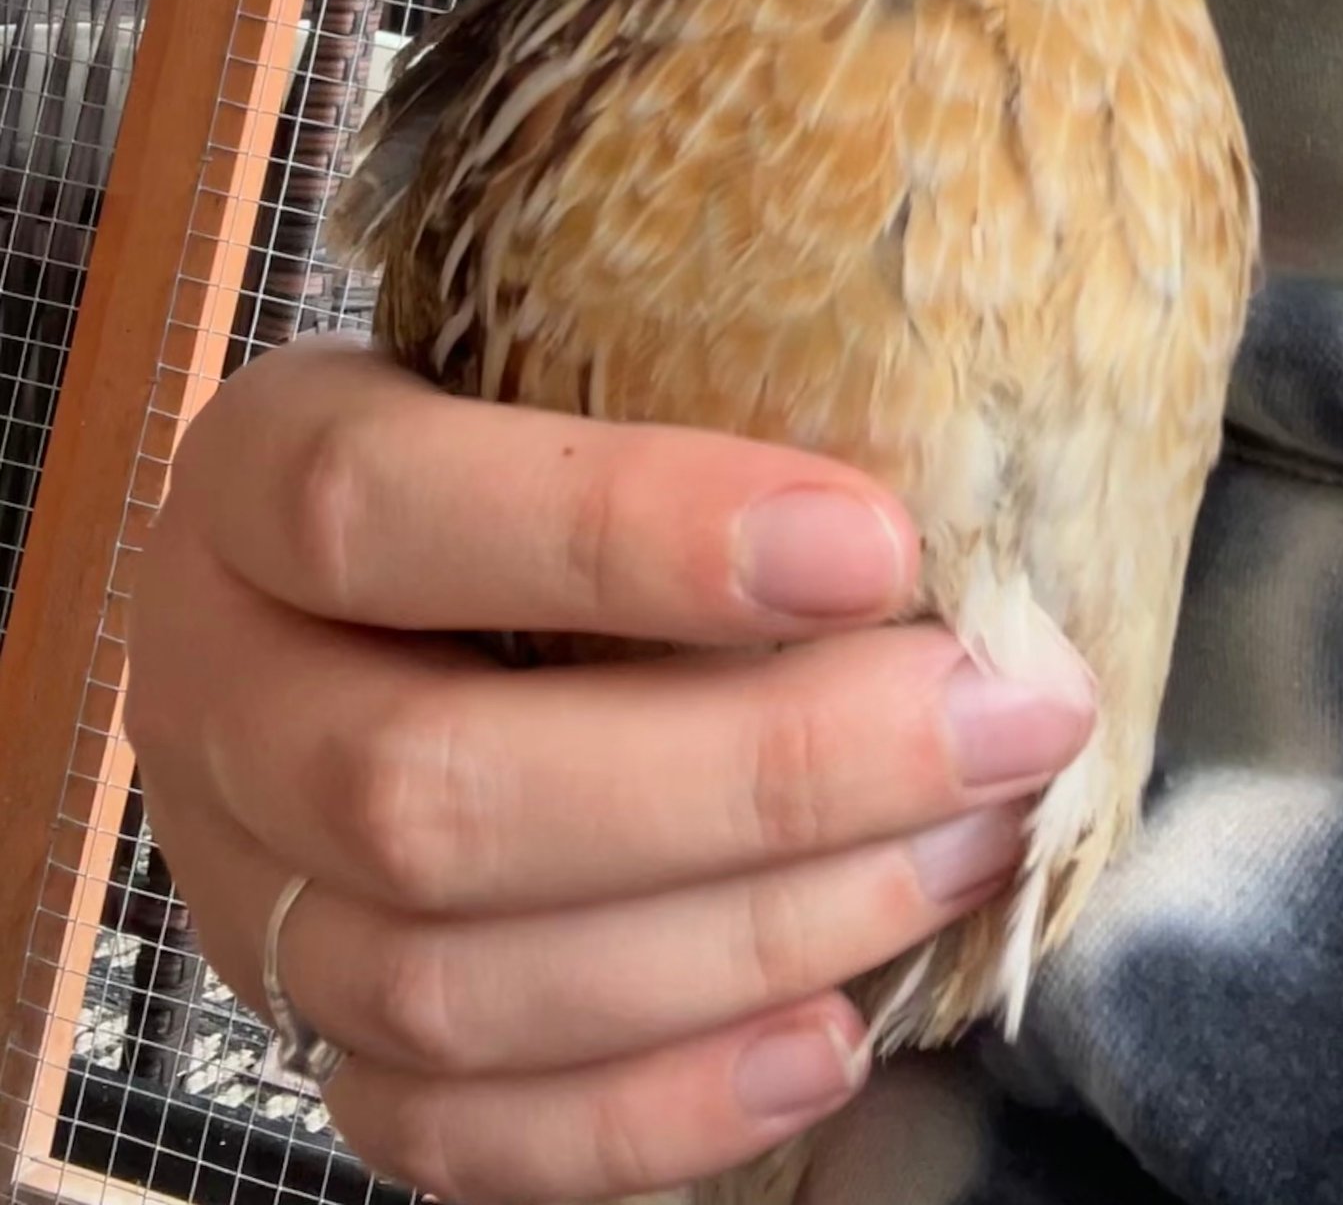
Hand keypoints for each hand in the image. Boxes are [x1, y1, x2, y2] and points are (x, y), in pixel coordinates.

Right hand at [127, 337, 1092, 1203]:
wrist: (391, 575)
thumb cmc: (524, 425)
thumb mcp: (560, 342)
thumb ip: (692, 364)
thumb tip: (946, 439)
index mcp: (252, 473)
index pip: (375, 506)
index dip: (624, 531)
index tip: (876, 541)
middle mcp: (219, 691)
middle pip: (430, 790)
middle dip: (756, 775)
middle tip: (996, 719)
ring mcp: (247, 890)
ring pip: (451, 986)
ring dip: (747, 938)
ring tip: (966, 850)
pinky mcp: (311, 1039)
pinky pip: (455, 1135)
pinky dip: (656, 1108)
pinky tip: (836, 1040)